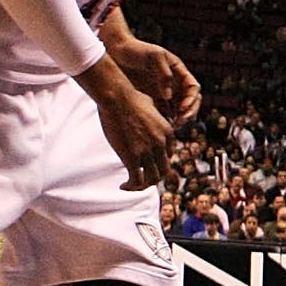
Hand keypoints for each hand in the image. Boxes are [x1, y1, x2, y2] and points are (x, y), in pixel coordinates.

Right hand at [82, 59, 176, 191]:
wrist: (118, 98)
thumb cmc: (130, 98)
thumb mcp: (150, 106)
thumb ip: (153, 114)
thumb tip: (148, 110)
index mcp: (168, 133)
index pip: (168, 155)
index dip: (157, 161)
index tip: (145, 163)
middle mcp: (161, 144)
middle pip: (164, 170)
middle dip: (153, 176)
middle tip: (140, 179)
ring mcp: (148, 151)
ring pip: (152, 179)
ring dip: (142, 185)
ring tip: (131, 185)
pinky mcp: (132, 157)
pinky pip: (136, 180)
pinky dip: (131, 187)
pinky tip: (122, 186)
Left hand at [108, 37, 201, 125]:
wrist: (116, 52)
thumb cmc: (136, 50)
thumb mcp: (154, 56)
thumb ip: (164, 74)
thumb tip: (169, 96)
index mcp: (178, 71)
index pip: (193, 88)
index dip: (192, 99)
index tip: (183, 108)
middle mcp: (173, 83)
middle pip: (189, 101)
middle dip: (188, 112)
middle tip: (180, 121)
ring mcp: (162, 91)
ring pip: (177, 109)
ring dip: (178, 118)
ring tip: (171, 127)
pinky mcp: (151, 98)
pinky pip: (162, 111)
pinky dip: (163, 119)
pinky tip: (158, 125)